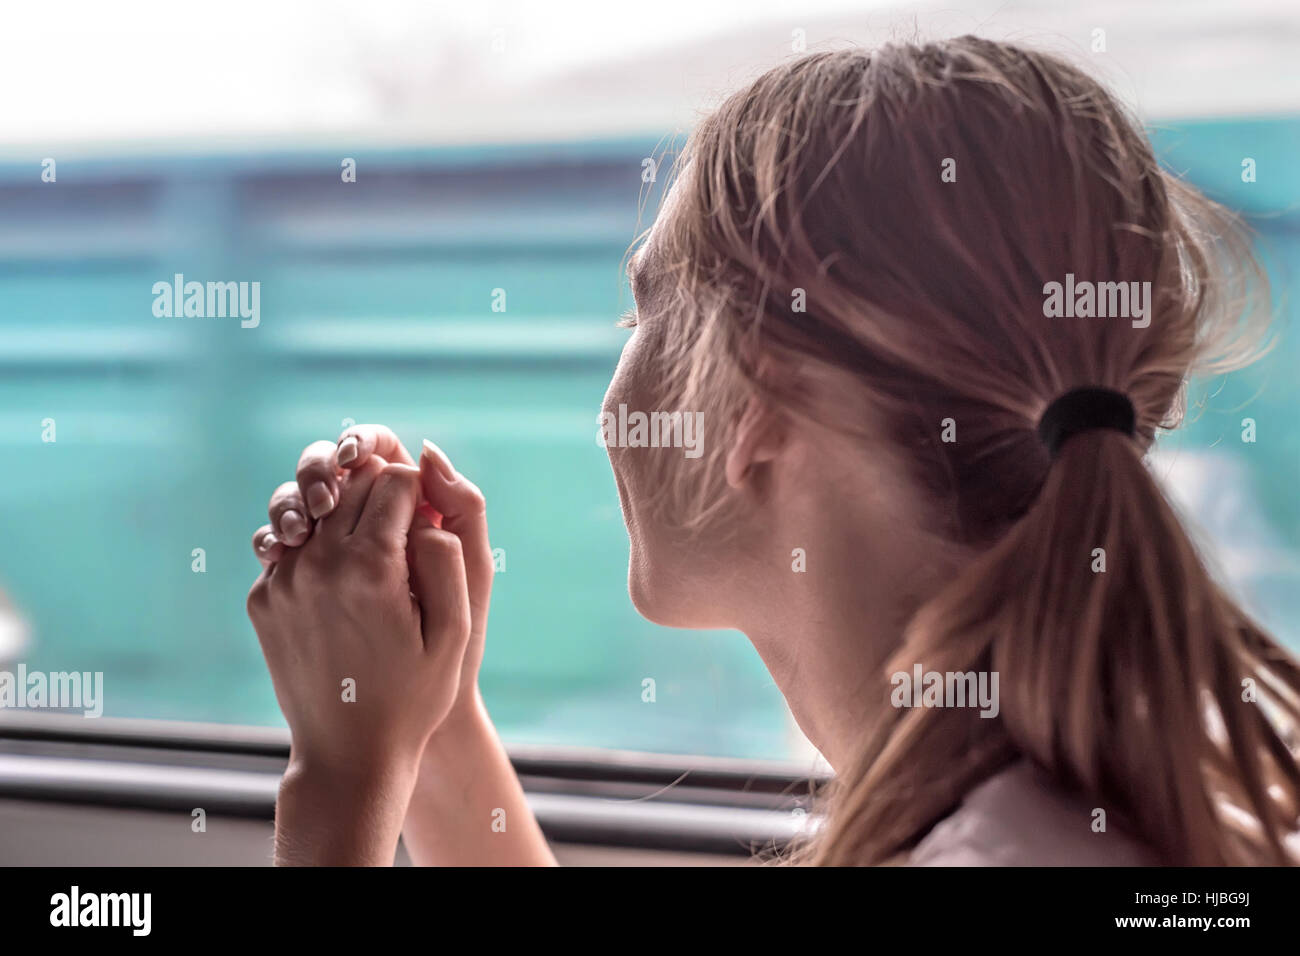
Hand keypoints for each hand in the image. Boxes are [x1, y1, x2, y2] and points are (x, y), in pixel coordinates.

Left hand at [251, 425, 494, 717]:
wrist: (349, 754)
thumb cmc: (414, 695)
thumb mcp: (455, 628)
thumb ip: (447, 555)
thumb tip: (424, 504)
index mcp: (372, 565)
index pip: (395, 478)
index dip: (419, 491)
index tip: (426, 516)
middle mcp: (319, 563)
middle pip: (350, 483)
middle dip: (380, 492)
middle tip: (400, 524)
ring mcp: (282, 580)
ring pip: (313, 507)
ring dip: (342, 514)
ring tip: (366, 544)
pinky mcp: (262, 598)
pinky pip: (290, 545)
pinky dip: (315, 547)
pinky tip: (339, 577)